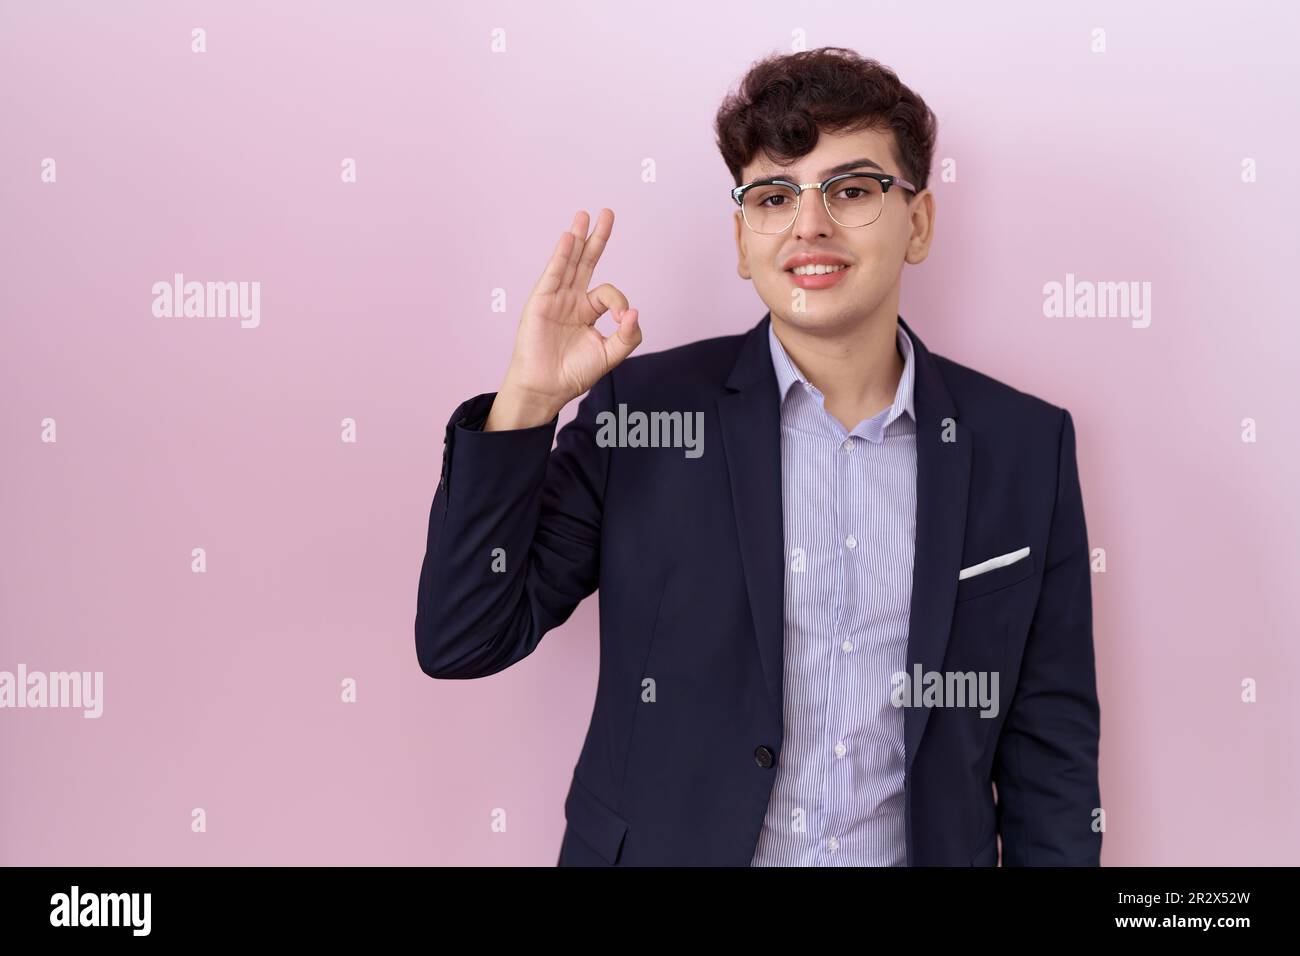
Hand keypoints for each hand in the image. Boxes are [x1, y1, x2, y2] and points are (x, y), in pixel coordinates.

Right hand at [486, 209, 641, 430]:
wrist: (546, 387)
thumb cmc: (574, 373)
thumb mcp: (611, 355)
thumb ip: (628, 335)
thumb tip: (635, 312)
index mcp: (588, 311)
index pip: (609, 293)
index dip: (620, 301)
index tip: (623, 318)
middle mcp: (572, 300)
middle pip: (587, 262)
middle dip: (597, 238)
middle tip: (607, 213)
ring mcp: (555, 298)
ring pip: (569, 262)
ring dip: (577, 238)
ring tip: (585, 215)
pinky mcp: (541, 301)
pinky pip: (553, 274)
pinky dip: (561, 256)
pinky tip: (568, 238)